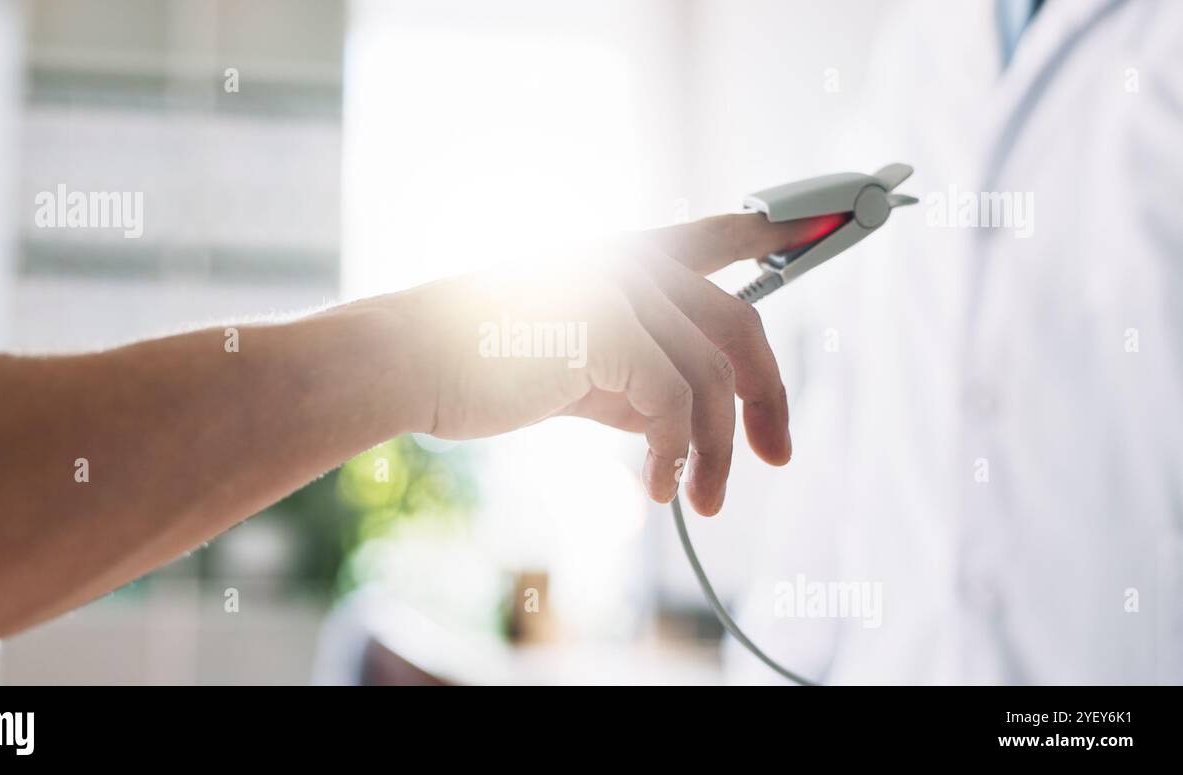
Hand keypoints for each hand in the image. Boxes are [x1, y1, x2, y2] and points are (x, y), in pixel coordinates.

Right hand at [380, 213, 827, 515]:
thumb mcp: (575, 366)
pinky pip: (674, 405)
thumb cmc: (484, 364)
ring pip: (714, 378)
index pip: (717, 233)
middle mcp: (632, 264)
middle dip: (770, 398)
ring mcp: (621, 289)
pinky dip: (677, 457)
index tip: (825, 218)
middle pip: (742, 326)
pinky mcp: (607, 329)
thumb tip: (682, 422)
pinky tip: (656, 489)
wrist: (411, 361)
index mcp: (624, 260)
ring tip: (707, 501)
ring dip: (718, 452)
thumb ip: (633, 378)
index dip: (778, 227)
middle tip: (777, 456)